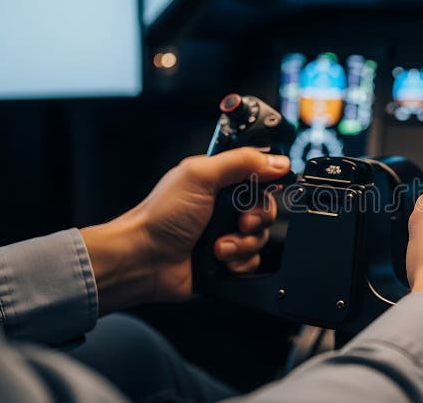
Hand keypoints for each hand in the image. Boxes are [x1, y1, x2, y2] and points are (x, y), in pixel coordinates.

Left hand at [80, 148, 290, 313]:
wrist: (144, 260)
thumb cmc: (160, 217)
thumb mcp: (200, 175)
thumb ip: (240, 162)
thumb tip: (277, 161)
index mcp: (220, 181)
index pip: (260, 177)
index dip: (267, 185)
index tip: (261, 191)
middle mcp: (225, 206)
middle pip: (266, 209)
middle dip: (256, 218)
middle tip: (239, 221)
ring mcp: (227, 233)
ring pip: (261, 237)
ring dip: (242, 243)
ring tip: (218, 246)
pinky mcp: (228, 260)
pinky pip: (253, 261)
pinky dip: (239, 262)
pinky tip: (218, 259)